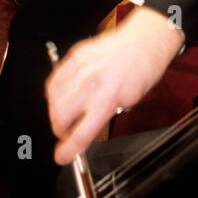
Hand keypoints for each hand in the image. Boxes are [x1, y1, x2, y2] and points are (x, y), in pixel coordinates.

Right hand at [47, 7, 184, 162]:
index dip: (68, 150)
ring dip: (55, 112)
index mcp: (108, 98)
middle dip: (60, 130)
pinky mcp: (74, 55)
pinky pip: (54, 79)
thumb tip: (83, 131)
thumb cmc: (142, 71)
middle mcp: (91, 82)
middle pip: (60, 117)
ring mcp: (80, 67)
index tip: (61, 157)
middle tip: (66, 133)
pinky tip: (62, 95)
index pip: (81, 133)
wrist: (144, 40)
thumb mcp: (128, 101)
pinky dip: (54, 92)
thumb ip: (103, 117)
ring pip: (52, 98)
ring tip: (65, 114)